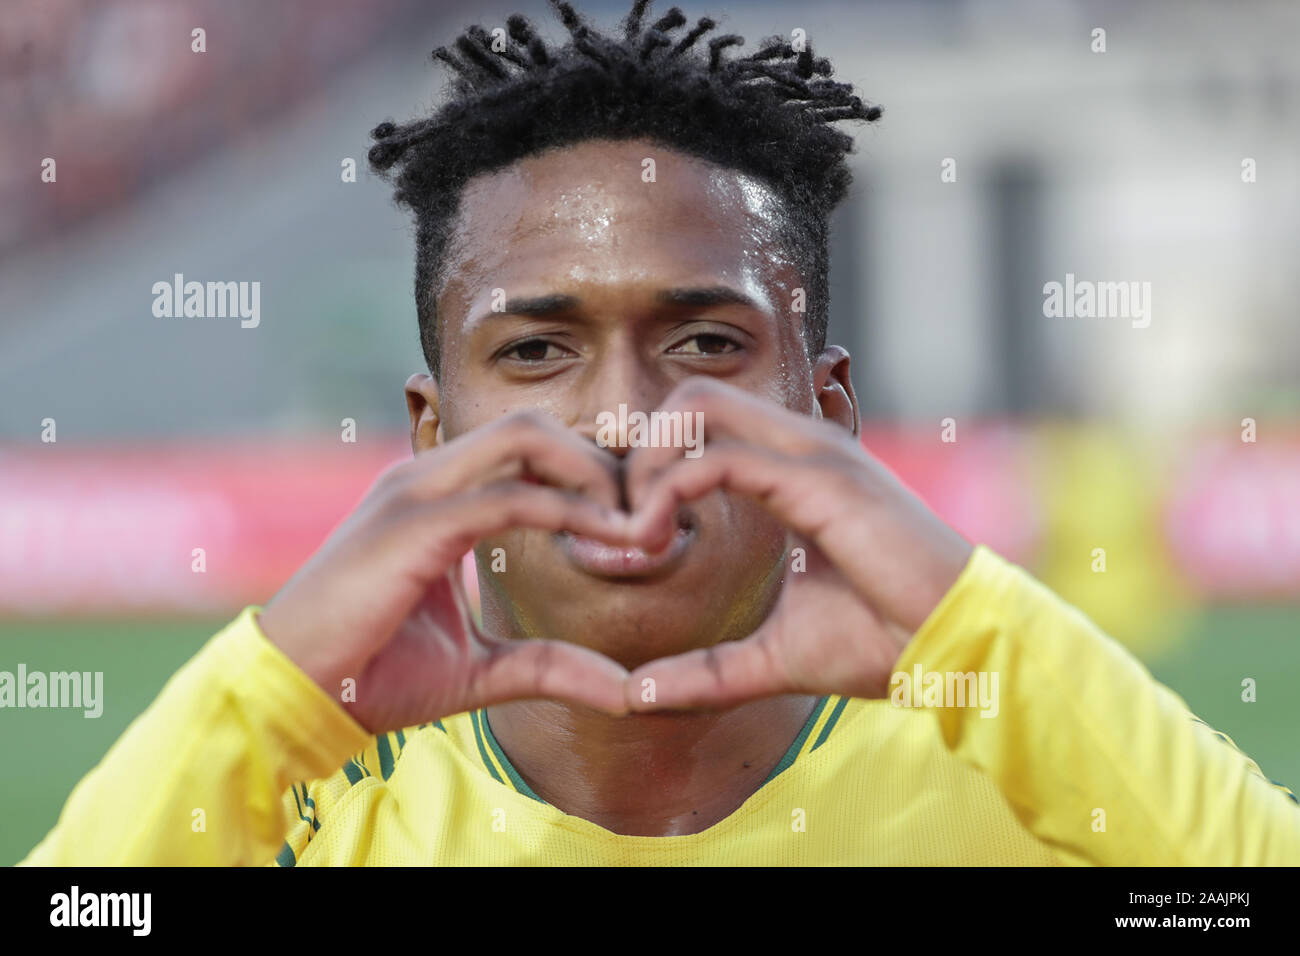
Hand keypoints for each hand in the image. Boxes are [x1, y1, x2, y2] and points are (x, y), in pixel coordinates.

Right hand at [256, 410, 634, 732]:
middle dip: (603, 462)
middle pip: (537, 426)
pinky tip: (605, 544)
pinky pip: (510, 497)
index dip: (591, 477)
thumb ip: (550, 666)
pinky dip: (568, 513)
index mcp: (436, 495)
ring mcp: (416, 491)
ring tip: (637, 531)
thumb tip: (625, 689)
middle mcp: (426, 476)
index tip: (636, 529)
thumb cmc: (373, 676)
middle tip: (648, 521)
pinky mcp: (414, 524)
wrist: (293, 698)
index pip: (529, 449)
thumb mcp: (480, 670)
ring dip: (595, 478)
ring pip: (528, 439)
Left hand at [620, 377, 973, 710]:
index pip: (703, 424)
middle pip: (692, 396)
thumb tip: (637, 695)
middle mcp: (802, 447)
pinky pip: (721, 459)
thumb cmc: (881, 643)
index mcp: (795, 470)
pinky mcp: (820, 481)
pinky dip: (669, 492)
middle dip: (639, 450)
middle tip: (625, 523)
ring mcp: (813, 455)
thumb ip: (706, 670)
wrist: (957, 653)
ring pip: (697, 409)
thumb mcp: (774, 657)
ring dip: (646, 466)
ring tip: (635, 535)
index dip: (652, 467)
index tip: (630, 534)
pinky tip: (653, 542)